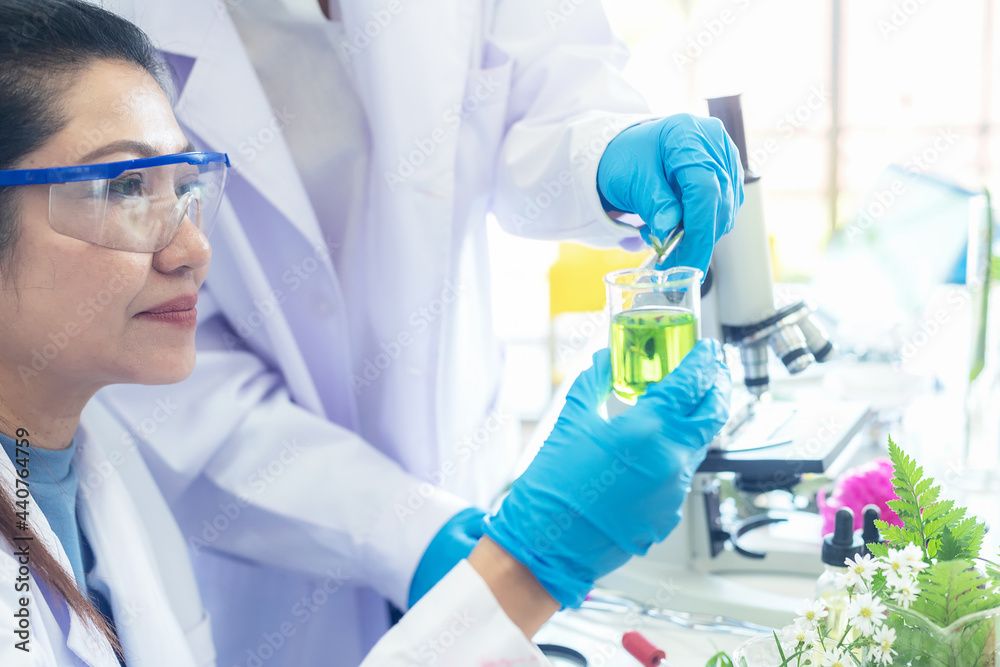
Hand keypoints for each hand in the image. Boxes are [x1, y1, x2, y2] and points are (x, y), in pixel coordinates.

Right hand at [483, 339, 730, 607]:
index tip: (705, 349)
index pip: (692, 383)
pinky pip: (680, 475)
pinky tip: (650, 450)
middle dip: (715, 385)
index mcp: (648, 430)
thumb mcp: (571, 421)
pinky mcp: (669, 513)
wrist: (547, 546)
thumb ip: (594, 382)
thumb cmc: (553, 489)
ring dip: (693, 421)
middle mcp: (672, 460)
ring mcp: (675, 491)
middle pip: (714, 412)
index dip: (703, 360)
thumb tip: (606, 359)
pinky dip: (673, 454)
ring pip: (698, 444)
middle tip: (709, 368)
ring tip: (674, 406)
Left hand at [597, 114, 743, 273]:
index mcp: (688, 135)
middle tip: (671, 263)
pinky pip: (724, 208)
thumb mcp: (631, 179)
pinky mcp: (729, 174)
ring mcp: (725, 156)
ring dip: (700, 234)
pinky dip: (703, 225)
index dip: (698, 232)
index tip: (688, 264)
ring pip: (726, 209)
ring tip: (667, 239)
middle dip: (698, 240)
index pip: (705, 191)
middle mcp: (714, 141)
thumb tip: (668, 231)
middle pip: (720, 201)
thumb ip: (652, 203)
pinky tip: (679, 226)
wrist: (632, 150)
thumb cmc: (628, 158)